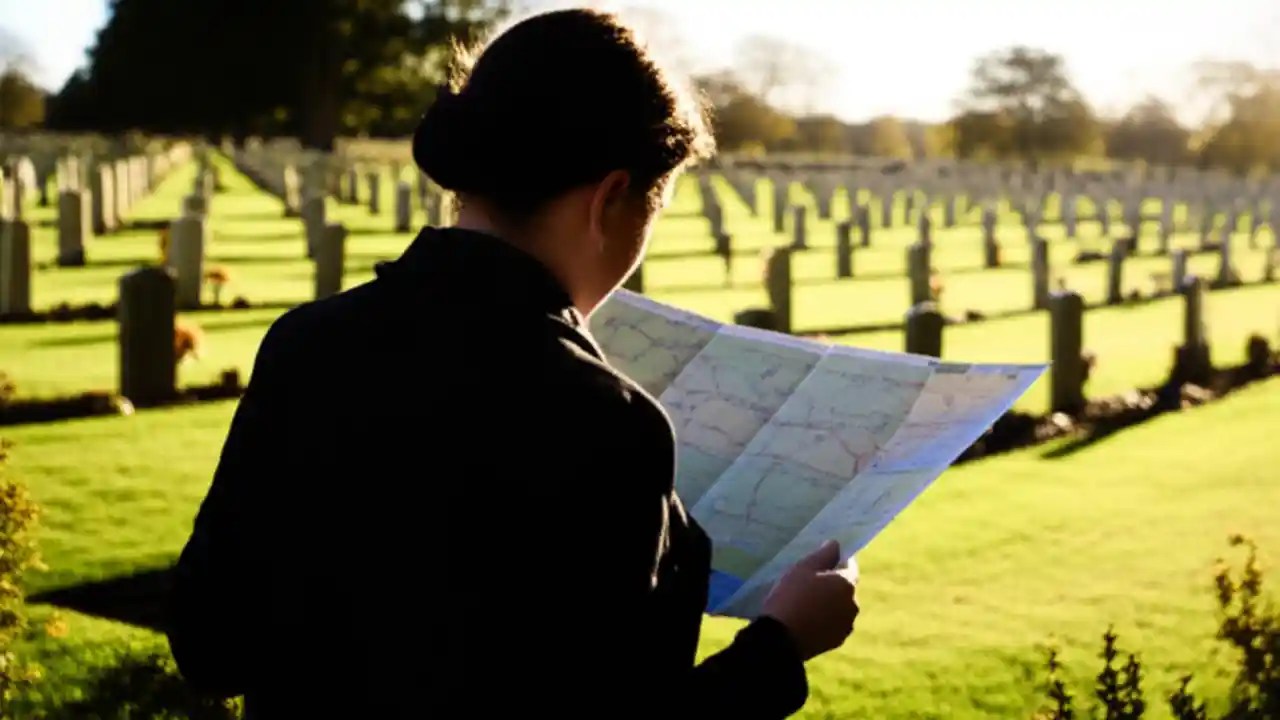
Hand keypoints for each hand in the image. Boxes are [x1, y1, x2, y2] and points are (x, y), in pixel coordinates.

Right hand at [760, 539, 858, 660]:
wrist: (781, 639)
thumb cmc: (791, 596)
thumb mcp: (802, 568)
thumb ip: (823, 554)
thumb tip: (836, 544)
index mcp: (847, 583)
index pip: (850, 565)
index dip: (837, 561)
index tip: (823, 561)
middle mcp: (853, 604)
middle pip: (846, 588)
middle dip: (833, 584)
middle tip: (811, 583)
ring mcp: (846, 624)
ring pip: (841, 607)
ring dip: (831, 603)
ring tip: (808, 603)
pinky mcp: (837, 641)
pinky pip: (834, 623)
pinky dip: (826, 619)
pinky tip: (808, 619)